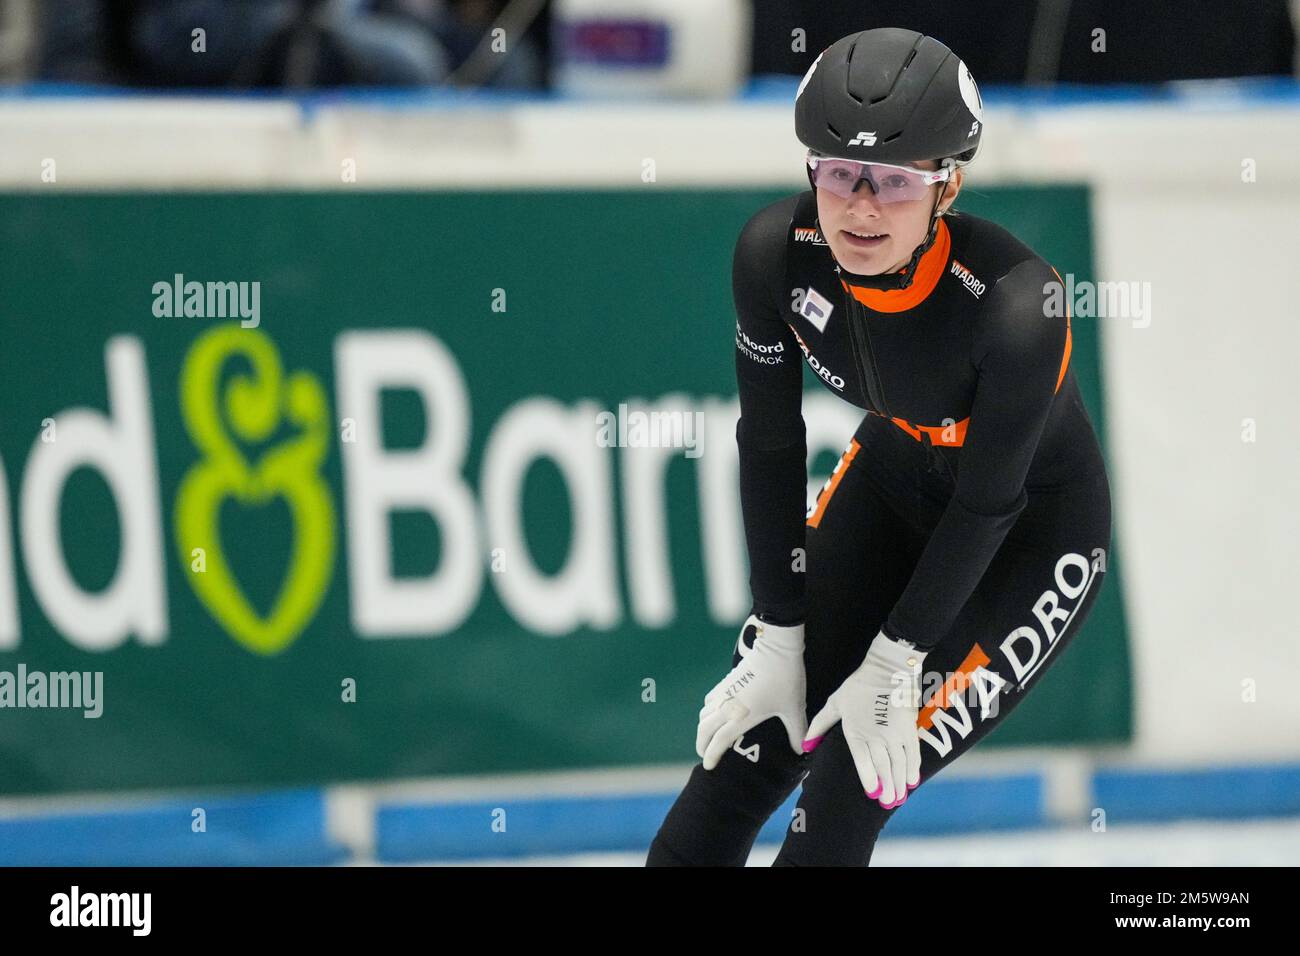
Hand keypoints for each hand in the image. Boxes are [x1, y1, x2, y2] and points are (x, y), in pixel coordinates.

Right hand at [696, 615, 806, 769]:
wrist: (777, 648)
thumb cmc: (786, 679)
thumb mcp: (794, 709)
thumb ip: (797, 732)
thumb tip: (802, 751)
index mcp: (742, 716)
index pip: (719, 741)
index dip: (711, 755)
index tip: (709, 767)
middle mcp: (729, 706)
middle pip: (704, 729)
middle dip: (701, 744)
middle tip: (704, 754)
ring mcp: (725, 692)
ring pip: (704, 714)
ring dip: (703, 728)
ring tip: (709, 736)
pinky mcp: (727, 681)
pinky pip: (710, 700)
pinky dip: (708, 711)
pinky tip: (716, 713)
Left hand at [803, 631, 926, 807]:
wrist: (887, 668)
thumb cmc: (858, 686)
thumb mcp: (834, 704)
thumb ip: (819, 725)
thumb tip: (806, 745)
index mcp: (856, 733)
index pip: (864, 764)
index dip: (869, 781)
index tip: (872, 794)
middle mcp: (877, 737)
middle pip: (883, 769)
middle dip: (886, 788)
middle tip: (888, 803)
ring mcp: (895, 734)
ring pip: (899, 765)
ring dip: (899, 783)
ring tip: (899, 797)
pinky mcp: (910, 728)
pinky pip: (913, 754)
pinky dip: (913, 768)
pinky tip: (912, 781)